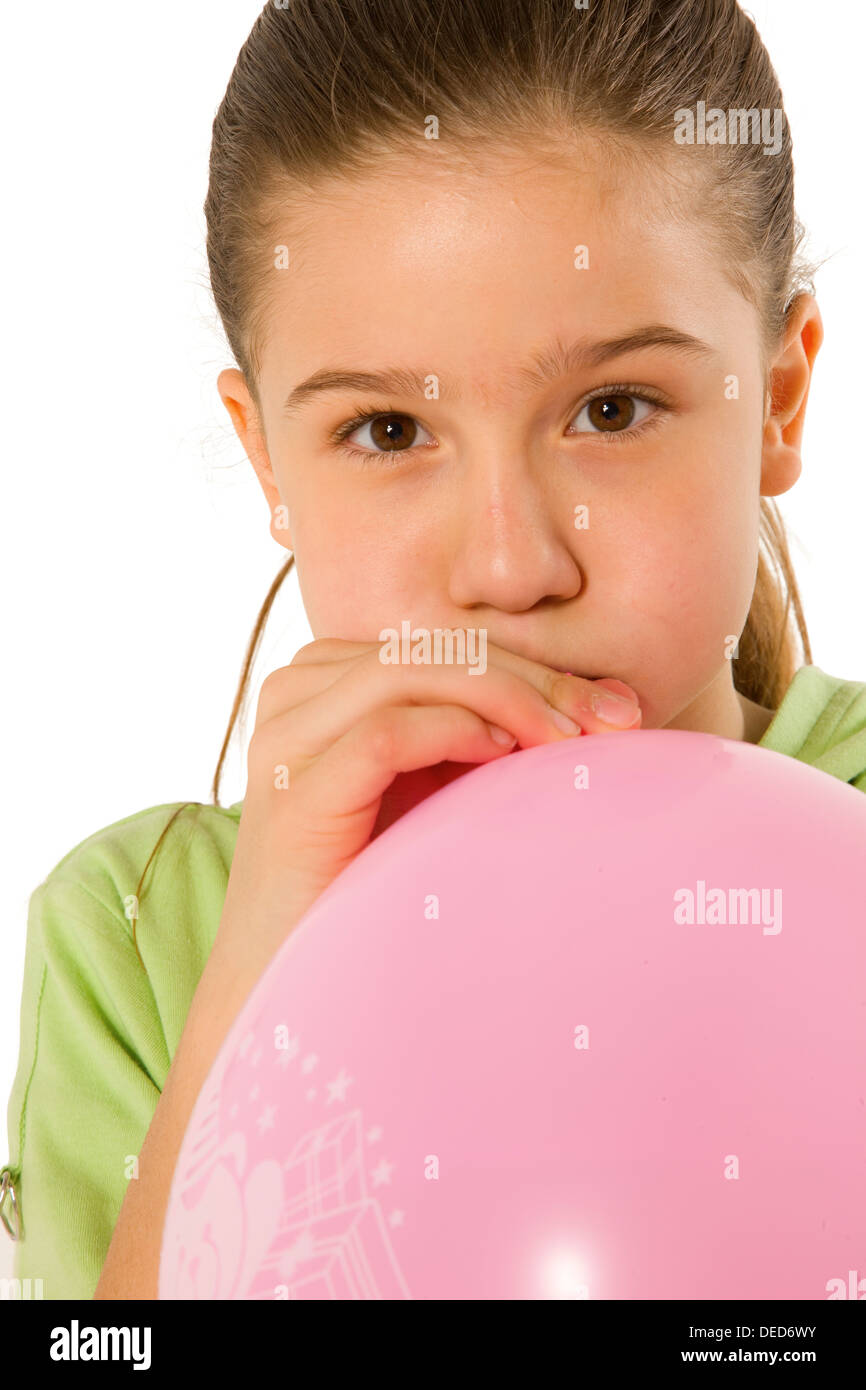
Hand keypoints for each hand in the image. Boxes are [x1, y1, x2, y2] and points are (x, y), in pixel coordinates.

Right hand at [214, 636, 640, 968]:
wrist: (298, 991)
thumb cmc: (377, 891)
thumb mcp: (442, 792)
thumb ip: (490, 737)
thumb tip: (610, 705)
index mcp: (323, 685)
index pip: (438, 642)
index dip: (530, 663)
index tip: (616, 707)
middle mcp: (292, 698)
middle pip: (427, 648)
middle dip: (533, 677)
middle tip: (615, 718)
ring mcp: (284, 742)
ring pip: (407, 672)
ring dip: (506, 697)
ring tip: (569, 741)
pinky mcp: (292, 795)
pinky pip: (385, 731)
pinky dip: (455, 732)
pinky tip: (505, 759)